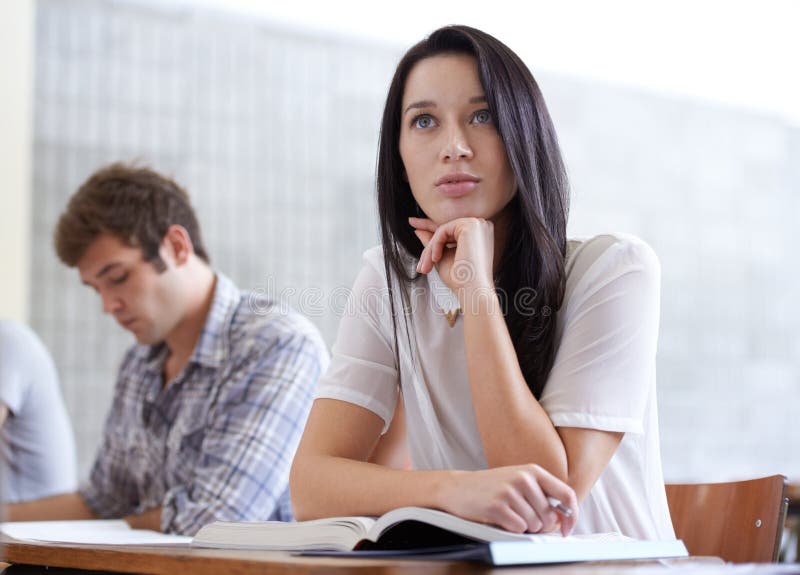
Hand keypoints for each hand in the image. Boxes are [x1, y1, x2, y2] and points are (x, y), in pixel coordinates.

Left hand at [409, 217, 494, 296]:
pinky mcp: (470, 225)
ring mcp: (476, 224)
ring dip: (430, 250)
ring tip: (426, 267)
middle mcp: (480, 226)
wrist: (472, 291)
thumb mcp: (443, 258)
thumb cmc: (461, 280)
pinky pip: (442, 230)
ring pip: (442, 231)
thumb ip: (433, 243)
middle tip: (420, 265)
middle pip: (445, 231)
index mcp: (478, 234)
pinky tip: (436, 259)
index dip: (430, 228)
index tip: (413, 224)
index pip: (450, 230)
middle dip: (429, 248)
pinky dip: (435, 245)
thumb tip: (418, 231)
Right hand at [436, 464, 577, 535]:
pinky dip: (512, 528)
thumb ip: (541, 494)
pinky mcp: (497, 506)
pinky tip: (500, 517)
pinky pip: (519, 528)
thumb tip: (562, 519)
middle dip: (540, 524)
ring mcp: (510, 491)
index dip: (571, 515)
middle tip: (522, 516)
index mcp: (532, 470)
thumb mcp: (518, 481)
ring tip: (508, 514)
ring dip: (524, 526)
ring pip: (534, 524)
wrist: (458, 487)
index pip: (566, 493)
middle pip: (549, 516)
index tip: (567, 528)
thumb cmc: (491, 487)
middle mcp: (523, 478)